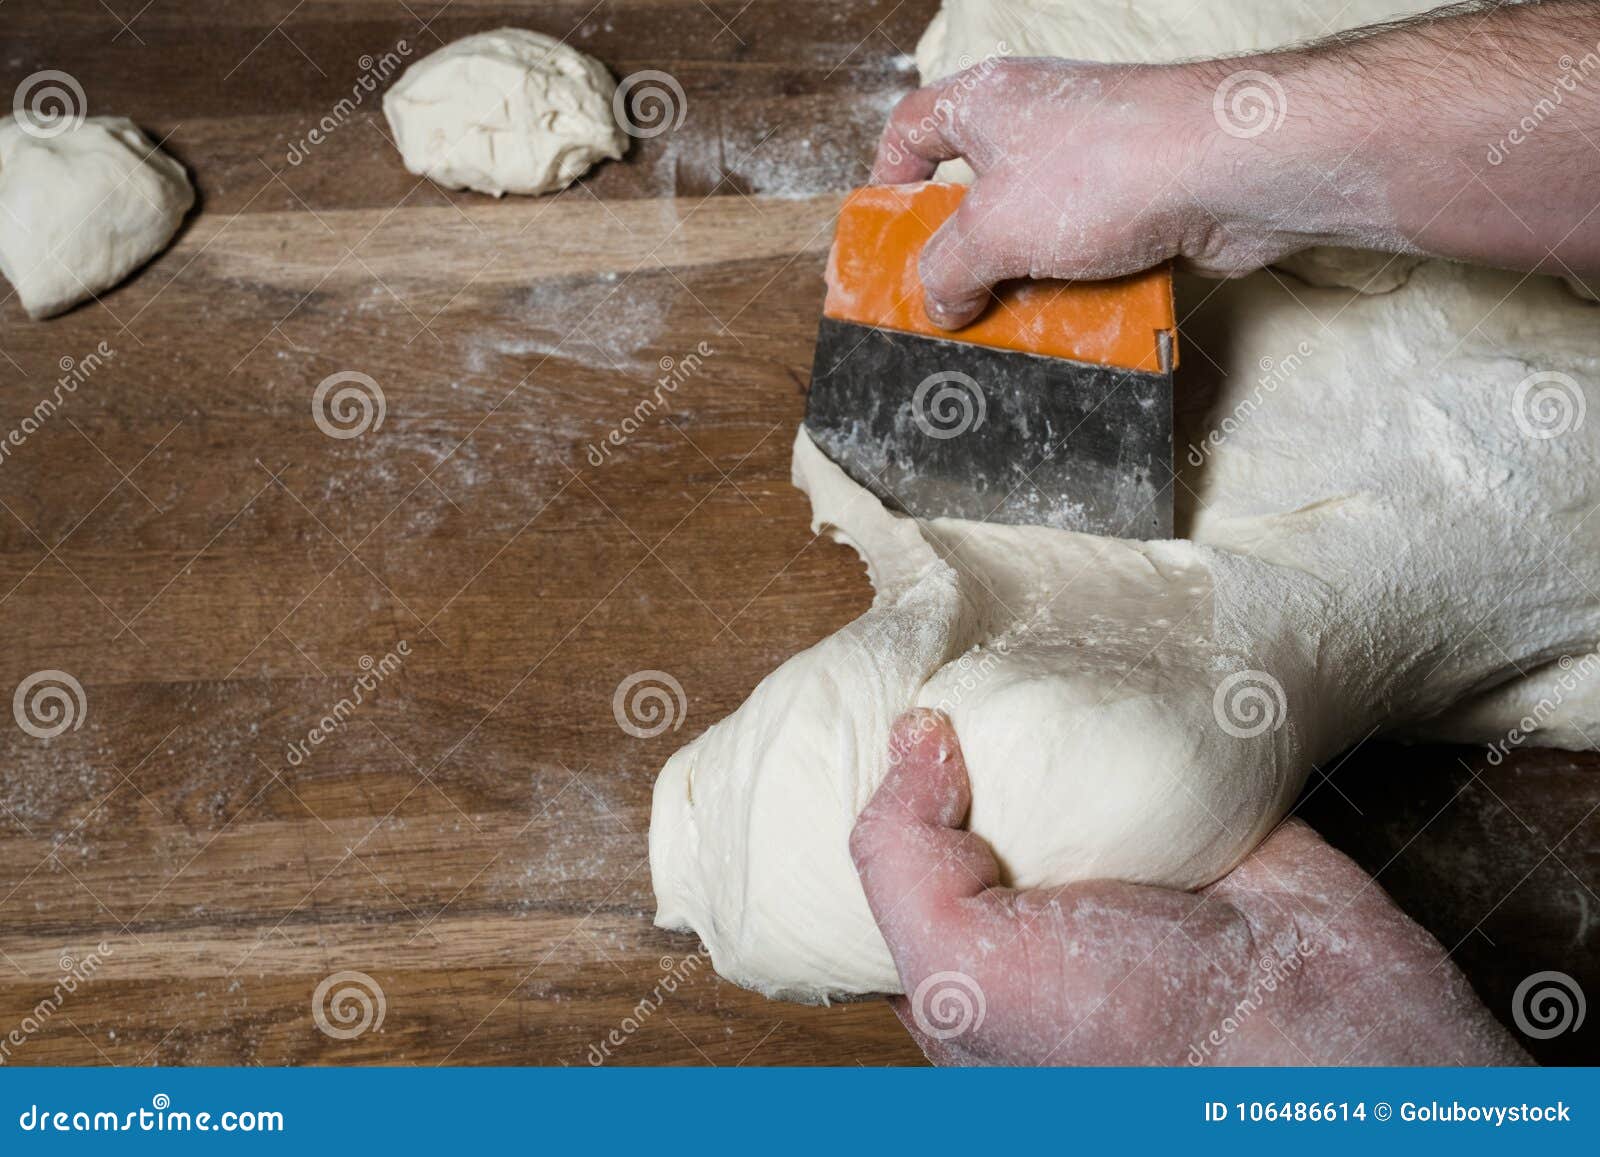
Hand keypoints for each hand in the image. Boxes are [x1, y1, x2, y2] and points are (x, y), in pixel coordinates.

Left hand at [850, 709, 1530, 1065]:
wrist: (1318, 1030)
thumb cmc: (1126, 1034)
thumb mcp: (956, 967)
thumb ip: (898, 854)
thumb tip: (912, 734)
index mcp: (963, 963)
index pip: (891, 861)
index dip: (874, 791)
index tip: (863, 709)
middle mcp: (1032, 912)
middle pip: (968, 798)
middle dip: (955, 735)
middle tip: (938, 657)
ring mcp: (1113, 863)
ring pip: (1050, 762)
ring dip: (1036, 708)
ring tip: (1006, 644)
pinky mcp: (1191, 820)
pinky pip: (1140, 742)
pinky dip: (1122, 704)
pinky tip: (1091, 660)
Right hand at [876, 0, 1599, 328]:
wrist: (1232, 171)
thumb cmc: (1107, 169)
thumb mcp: (993, 230)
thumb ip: (947, 270)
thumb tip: (936, 302)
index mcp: (987, 103)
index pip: (914, 128)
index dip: (890, 181)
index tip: (885, 237)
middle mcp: (1040, 123)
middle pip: (975, 191)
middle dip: (961, 254)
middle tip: (945, 304)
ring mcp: (1095, 163)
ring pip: (1034, 232)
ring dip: (1020, 285)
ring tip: (1007, 331)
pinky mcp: (1141, 203)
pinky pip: (1088, 256)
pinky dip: (1075, 293)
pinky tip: (1070, 329)